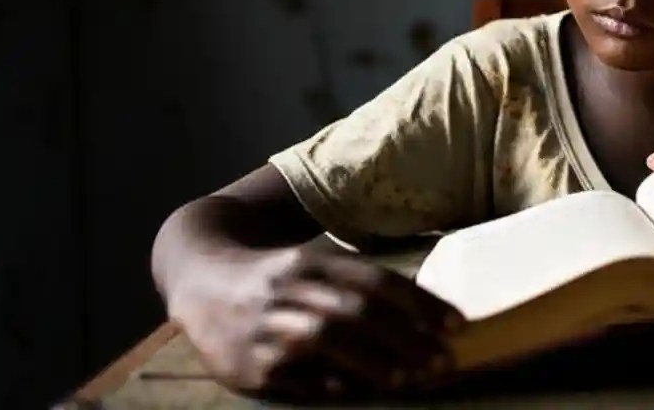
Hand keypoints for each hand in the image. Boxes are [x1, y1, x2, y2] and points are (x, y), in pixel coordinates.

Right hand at [169, 246, 463, 400]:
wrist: (197, 277)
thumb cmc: (275, 278)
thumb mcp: (312, 267)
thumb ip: (358, 288)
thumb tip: (423, 318)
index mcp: (311, 261)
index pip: (375, 279)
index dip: (419, 303)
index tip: (457, 325)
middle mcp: (288, 288)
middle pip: (354, 310)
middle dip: (405, 337)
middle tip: (442, 361)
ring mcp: (264, 324)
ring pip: (323, 339)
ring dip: (371, 361)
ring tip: (407, 379)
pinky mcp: (243, 362)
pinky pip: (290, 375)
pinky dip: (321, 383)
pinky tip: (350, 391)